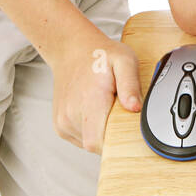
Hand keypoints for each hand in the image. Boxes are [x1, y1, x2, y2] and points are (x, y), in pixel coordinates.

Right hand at [50, 27, 141, 152]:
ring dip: (101, 132)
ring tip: (106, 108)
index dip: (115, 143)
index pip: (97, 143)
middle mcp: (70, 115)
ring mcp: (62, 122)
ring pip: (88, 144)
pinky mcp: (60, 126)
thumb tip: (135, 108)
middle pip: (96, 145)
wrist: (71, 50)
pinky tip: (96, 112)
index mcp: (88, 102)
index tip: (127, 132)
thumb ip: (130, 85)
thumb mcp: (124, 60)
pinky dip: (92, 131)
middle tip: (119, 113)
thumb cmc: (99, 55)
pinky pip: (81, 139)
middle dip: (112, 136)